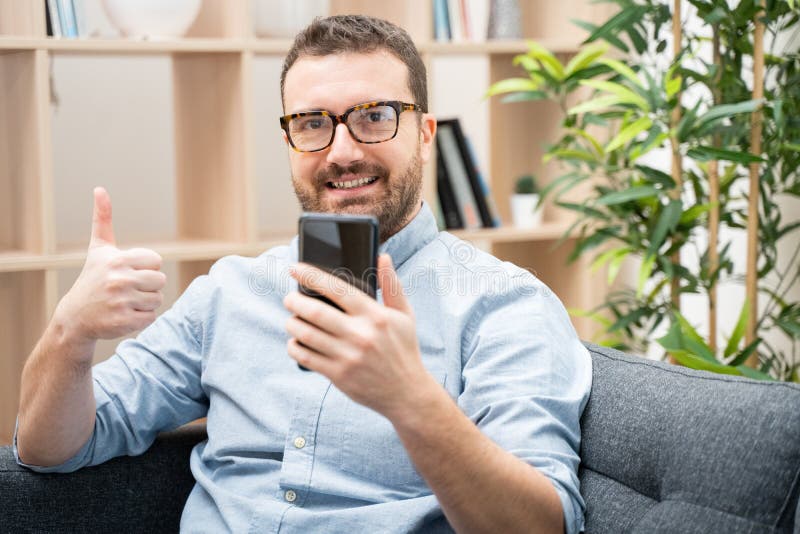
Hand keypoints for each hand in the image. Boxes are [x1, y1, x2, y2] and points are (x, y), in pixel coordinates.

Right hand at [53, 187, 165, 353]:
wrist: (76, 316)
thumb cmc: (93, 278)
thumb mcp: (98, 248)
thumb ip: (103, 219)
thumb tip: (100, 189)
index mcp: (117, 260)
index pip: (156, 261)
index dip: (145, 267)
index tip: (127, 272)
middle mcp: (119, 280)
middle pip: (160, 280)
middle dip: (148, 285)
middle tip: (127, 289)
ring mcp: (121, 302)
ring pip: (158, 299)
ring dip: (145, 302)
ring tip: (125, 301)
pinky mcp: (124, 322)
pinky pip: (151, 316)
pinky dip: (142, 317)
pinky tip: (124, 314)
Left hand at [284, 254, 436, 417]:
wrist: (407, 392)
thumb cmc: (404, 349)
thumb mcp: (405, 315)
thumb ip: (392, 285)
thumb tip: (383, 258)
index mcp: (375, 315)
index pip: (337, 289)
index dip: (312, 276)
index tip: (295, 268)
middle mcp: (360, 334)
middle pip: (315, 312)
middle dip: (294, 301)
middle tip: (289, 298)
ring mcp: (348, 356)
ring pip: (306, 334)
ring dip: (291, 323)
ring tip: (291, 319)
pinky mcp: (339, 375)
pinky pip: (306, 357)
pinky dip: (294, 347)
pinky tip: (295, 342)